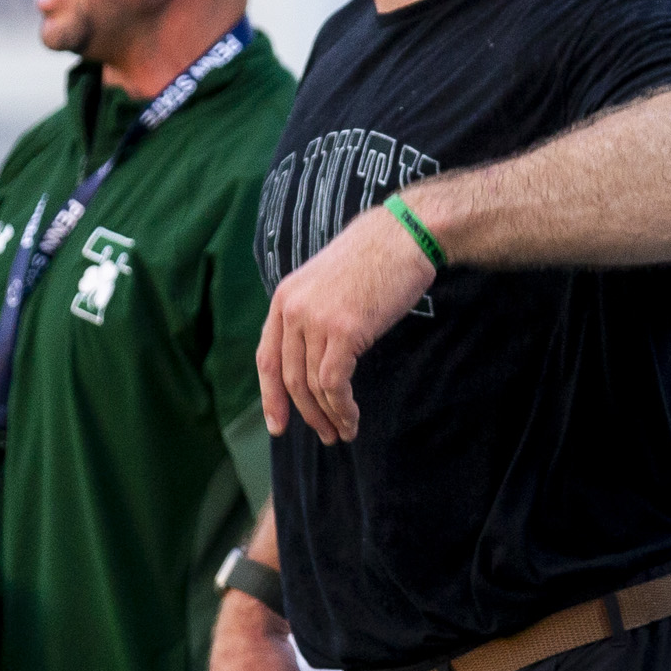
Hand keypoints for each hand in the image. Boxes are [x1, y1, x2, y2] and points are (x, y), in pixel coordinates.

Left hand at [257, 203, 435, 444]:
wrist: (403, 235)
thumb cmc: (376, 257)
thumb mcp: (329, 282)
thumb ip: (315, 312)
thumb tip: (317, 354)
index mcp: (285, 298)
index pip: (266, 358)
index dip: (271, 396)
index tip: (278, 424)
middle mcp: (293, 310)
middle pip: (289, 378)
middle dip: (304, 413)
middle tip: (323, 435)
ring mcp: (316, 320)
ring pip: (312, 385)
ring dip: (327, 415)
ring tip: (342, 432)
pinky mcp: (343, 331)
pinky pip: (334, 383)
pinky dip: (342, 407)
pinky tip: (352, 419)